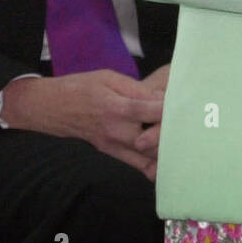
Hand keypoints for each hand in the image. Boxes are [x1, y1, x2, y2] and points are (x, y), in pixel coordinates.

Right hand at [0, 64, 169, 178]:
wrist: (52, 108)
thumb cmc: (81, 87)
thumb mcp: (108, 78)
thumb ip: (135, 89)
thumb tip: (160, 96)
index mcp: (116, 108)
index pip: (149, 111)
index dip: (169, 109)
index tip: (186, 104)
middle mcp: (116, 131)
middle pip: (153, 139)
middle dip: (172, 133)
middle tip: (189, 124)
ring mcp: (113, 146)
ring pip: (148, 157)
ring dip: (165, 150)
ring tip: (182, 140)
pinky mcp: (111, 153)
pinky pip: (137, 165)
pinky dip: (153, 164)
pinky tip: (167, 158)